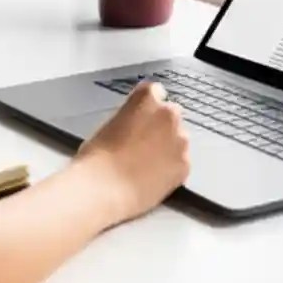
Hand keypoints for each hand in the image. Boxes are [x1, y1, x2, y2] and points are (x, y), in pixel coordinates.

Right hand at [75, 81, 189, 221]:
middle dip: (160, 127)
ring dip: (167, 148)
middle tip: (142, 145)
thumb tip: (132, 126)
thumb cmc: (96, 160)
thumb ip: (128, 118)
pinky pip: (180, 163)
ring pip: (178, 140)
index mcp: (146, 98)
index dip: (147, 107)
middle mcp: (168, 114)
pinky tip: (152, 177)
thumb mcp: (106, 125)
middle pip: (170, 115)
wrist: (103, 190)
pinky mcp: (185, 164)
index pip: (155, 92)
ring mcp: (180, 140)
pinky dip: (170, 168)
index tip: (143, 117)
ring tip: (145, 165)